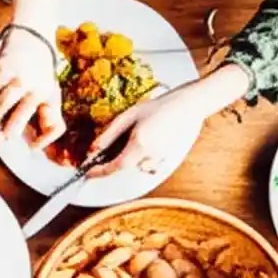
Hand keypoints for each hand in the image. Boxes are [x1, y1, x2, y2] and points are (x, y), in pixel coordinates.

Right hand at [0, 28, 64, 149]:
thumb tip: (35, 147)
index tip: (8, 137)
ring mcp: (9, 72)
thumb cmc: (42, 80)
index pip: (25, 108)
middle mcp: (24, 79)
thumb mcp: (52, 99)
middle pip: (6, 102)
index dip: (15, 125)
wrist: (32, 45)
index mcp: (41, 89)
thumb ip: (50, 125)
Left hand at [86, 85, 204, 177]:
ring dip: (129, 158)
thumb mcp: (128, 116)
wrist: (188, 105)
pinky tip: (147, 141)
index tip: (89, 172)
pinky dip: (142, 157)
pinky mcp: (168, 157)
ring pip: (137, 166)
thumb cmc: (158, 107)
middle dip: (113, 163)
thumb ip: (109, 134)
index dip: (100, 172)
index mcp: (140, 143)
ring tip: (133, 139)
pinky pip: (149, 163)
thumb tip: (93, 149)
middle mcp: (151, 154)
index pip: (116, 166)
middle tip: (104, 153)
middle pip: (125, 167)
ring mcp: (161, 157)